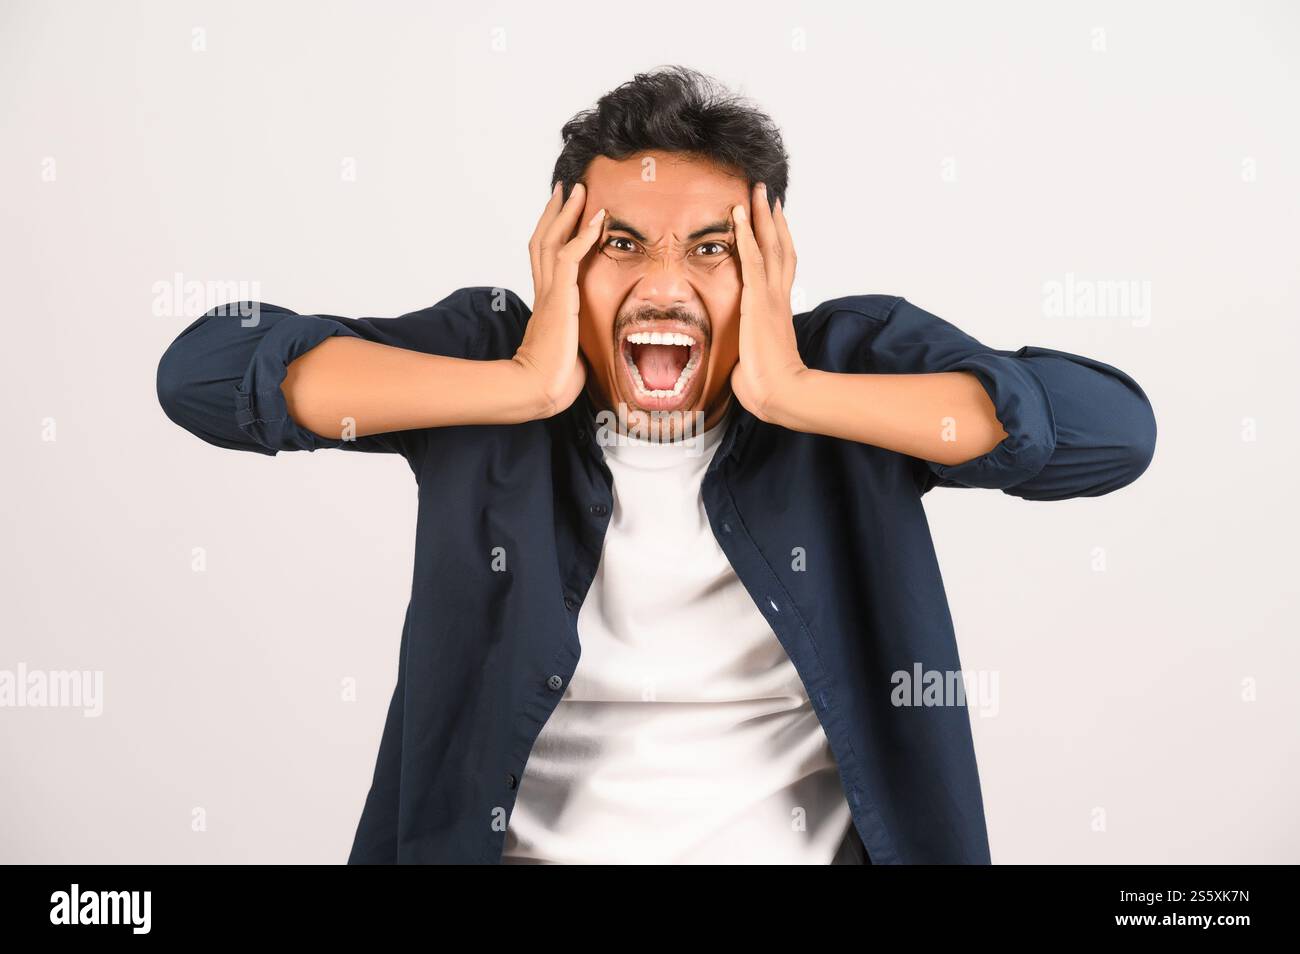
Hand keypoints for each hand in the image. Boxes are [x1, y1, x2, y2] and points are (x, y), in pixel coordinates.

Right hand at [515, 181, 605, 418]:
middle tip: (567, 189)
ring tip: (580, 191)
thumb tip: (591, 348)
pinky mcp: (560, 297)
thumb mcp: (572, 353)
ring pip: (554, 240)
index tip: (563, 215)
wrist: (539, 389)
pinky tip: (598, 218)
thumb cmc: (554, 380)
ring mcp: (550, 292)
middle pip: (544, 239)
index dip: (553, 234)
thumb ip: (578, 341)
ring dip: (568, 213)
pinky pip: (571, 256)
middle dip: (556, 213)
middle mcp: (545, 292)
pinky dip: (584, 234)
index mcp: (547, 304)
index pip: (546, 259)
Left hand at [729, 182, 806, 423]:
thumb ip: (750, 349)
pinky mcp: (757, 301)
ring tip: (756, 191)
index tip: (774, 222)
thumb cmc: (768, 386)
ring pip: (769, 245)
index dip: (779, 242)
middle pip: (780, 247)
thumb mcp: (755, 359)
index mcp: (778, 310)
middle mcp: (778, 297)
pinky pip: (751, 260)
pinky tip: (739, 215)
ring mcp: (770, 297)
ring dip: (761, 216)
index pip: (781, 268)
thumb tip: (740, 358)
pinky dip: (746, 235)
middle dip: (773, 219)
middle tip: (767, 193)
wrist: (781, 394)